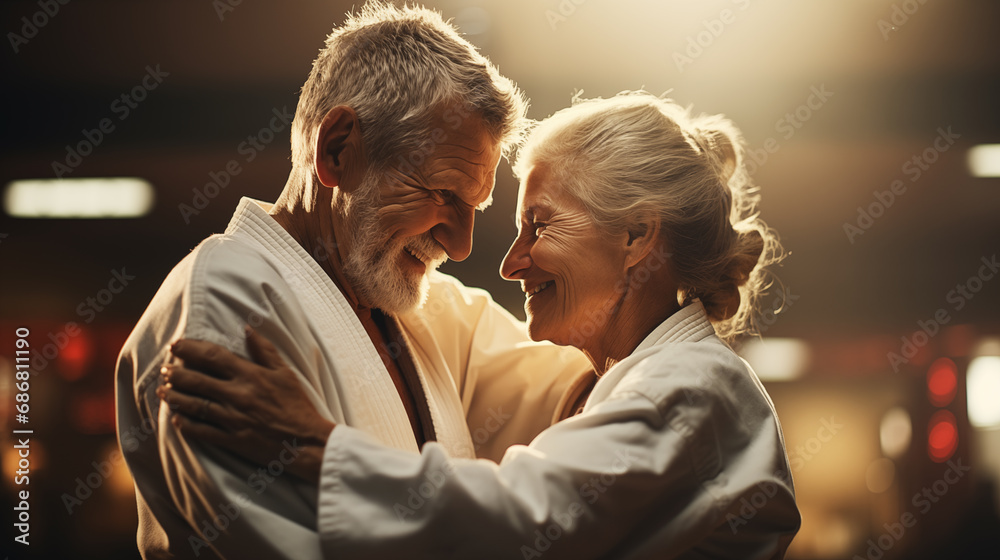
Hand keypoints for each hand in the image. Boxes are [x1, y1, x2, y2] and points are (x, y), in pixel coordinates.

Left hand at [157, 326, 335, 484]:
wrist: (306, 443)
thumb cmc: (298, 406)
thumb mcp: (286, 373)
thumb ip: (265, 350)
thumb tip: (248, 329)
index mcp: (251, 375)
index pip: (213, 356)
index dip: (190, 349)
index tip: (176, 346)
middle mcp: (238, 395)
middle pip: (197, 380)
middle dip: (175, 373)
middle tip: (164, 369)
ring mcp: (233, 419)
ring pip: (194, 405)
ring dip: (174, 397)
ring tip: (163, 391)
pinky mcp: (232, 440)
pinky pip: (202, 432)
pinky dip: (186, 425)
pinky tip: (176, 419)